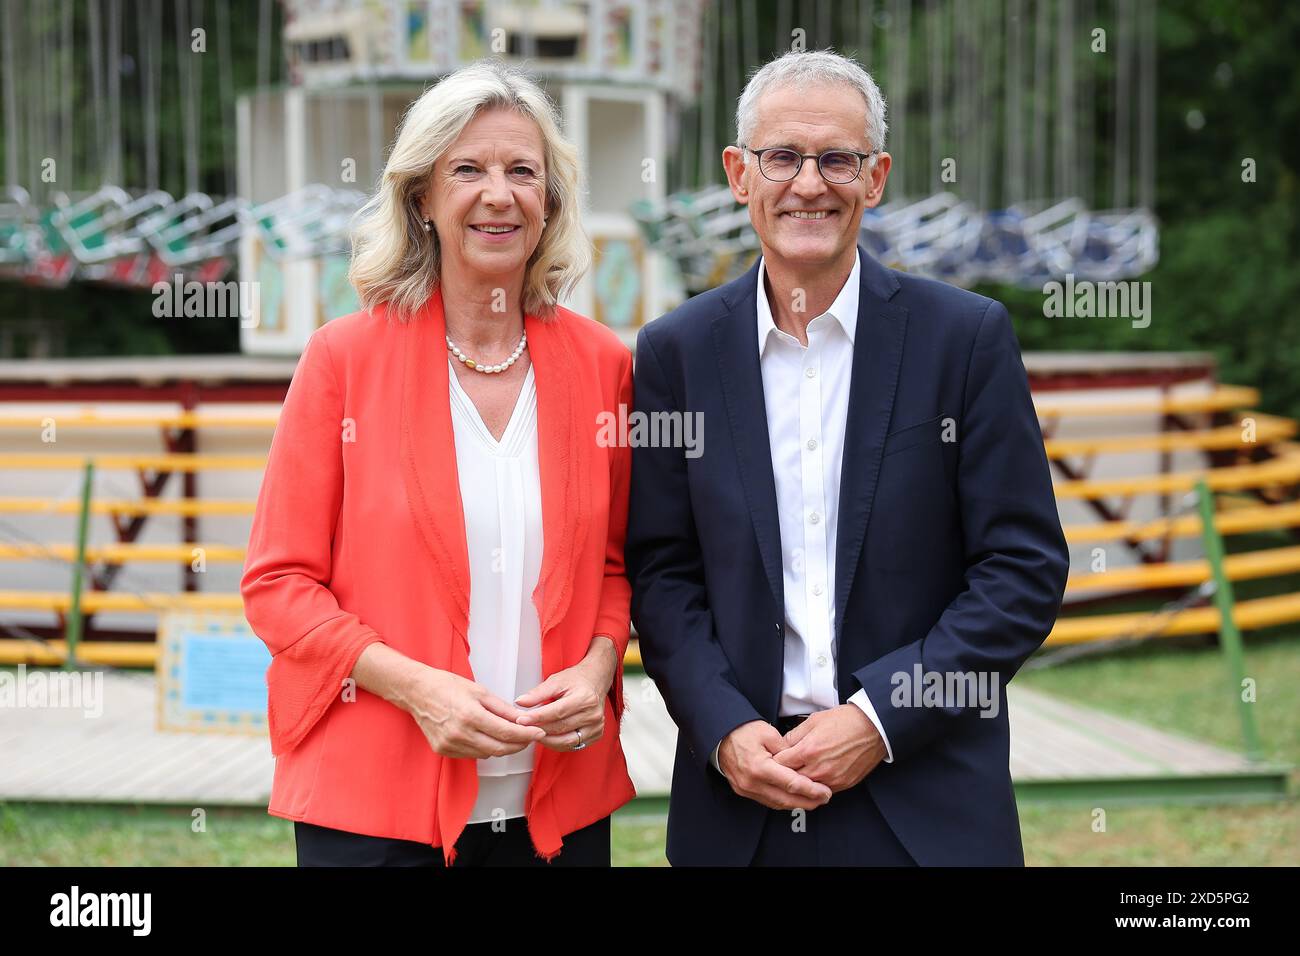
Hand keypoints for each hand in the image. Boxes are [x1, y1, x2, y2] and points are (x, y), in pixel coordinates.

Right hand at [405, 666, 545, 759]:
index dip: (526, 735)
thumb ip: (503, 708)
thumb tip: (523, 719)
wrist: (417, 692)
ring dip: (502, 748)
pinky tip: (487, 737)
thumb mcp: (480, 691)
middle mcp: (460, 734)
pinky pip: (472, 754)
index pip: (507, 733)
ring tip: (511, 736)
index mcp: (470, 715)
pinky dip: (484, 748)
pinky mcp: (443, 750)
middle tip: (530, 737)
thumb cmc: (447, 686)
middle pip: (499, 749)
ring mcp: (450, 745)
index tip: (539, 733)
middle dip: (519, 745)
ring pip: (486, 754)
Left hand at [513, 637, 617, 752]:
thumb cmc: (575, 680)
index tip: (521, 720)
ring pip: (566, 740)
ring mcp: (596, 726)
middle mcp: (593, 714)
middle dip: (539, 729)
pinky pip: (573, 745)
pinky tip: (548, 737)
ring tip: (534, 733)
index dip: (537, 717)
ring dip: (547, 740)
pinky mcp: (596, 734)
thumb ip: (537, 693)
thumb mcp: (555, 681)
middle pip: (561, 728)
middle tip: (523, 728)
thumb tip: (520, 702)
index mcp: (584, 698)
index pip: (557, 712)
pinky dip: (558, 743)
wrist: (595, 680)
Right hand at [718, 720, 832, 810]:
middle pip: (786, 800)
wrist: (719, 735)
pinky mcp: (744, 791)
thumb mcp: (768, 733)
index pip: (791, 783)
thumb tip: (801, 761)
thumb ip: (787, 749)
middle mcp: (752, 782)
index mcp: (760, 767)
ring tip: (813, 800)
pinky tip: (793, 798)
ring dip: (796, 804)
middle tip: (824, 799)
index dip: (811, 790)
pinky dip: (783, 801)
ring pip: (777, 803)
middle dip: (808, 801)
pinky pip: (767, 801)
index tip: (825, 791)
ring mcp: (746, 789)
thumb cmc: (741, 731)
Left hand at [772, 705, 885, 792]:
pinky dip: (816, 786)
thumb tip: (782, 745)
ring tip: (799, 772)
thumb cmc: (847, 721)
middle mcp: (819, 768)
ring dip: (800, 782)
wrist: (874, 728)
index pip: (780, 764)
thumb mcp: (814, 720)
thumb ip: (794, 735)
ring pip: (806, 789)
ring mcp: (832, 779)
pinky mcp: (843, 784)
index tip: (774, 758)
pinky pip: (822, 791)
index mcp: (809, 750)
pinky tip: (815, 776)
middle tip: (783, 767)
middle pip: (791, 779)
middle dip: (784, 774)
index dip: (775, 760)